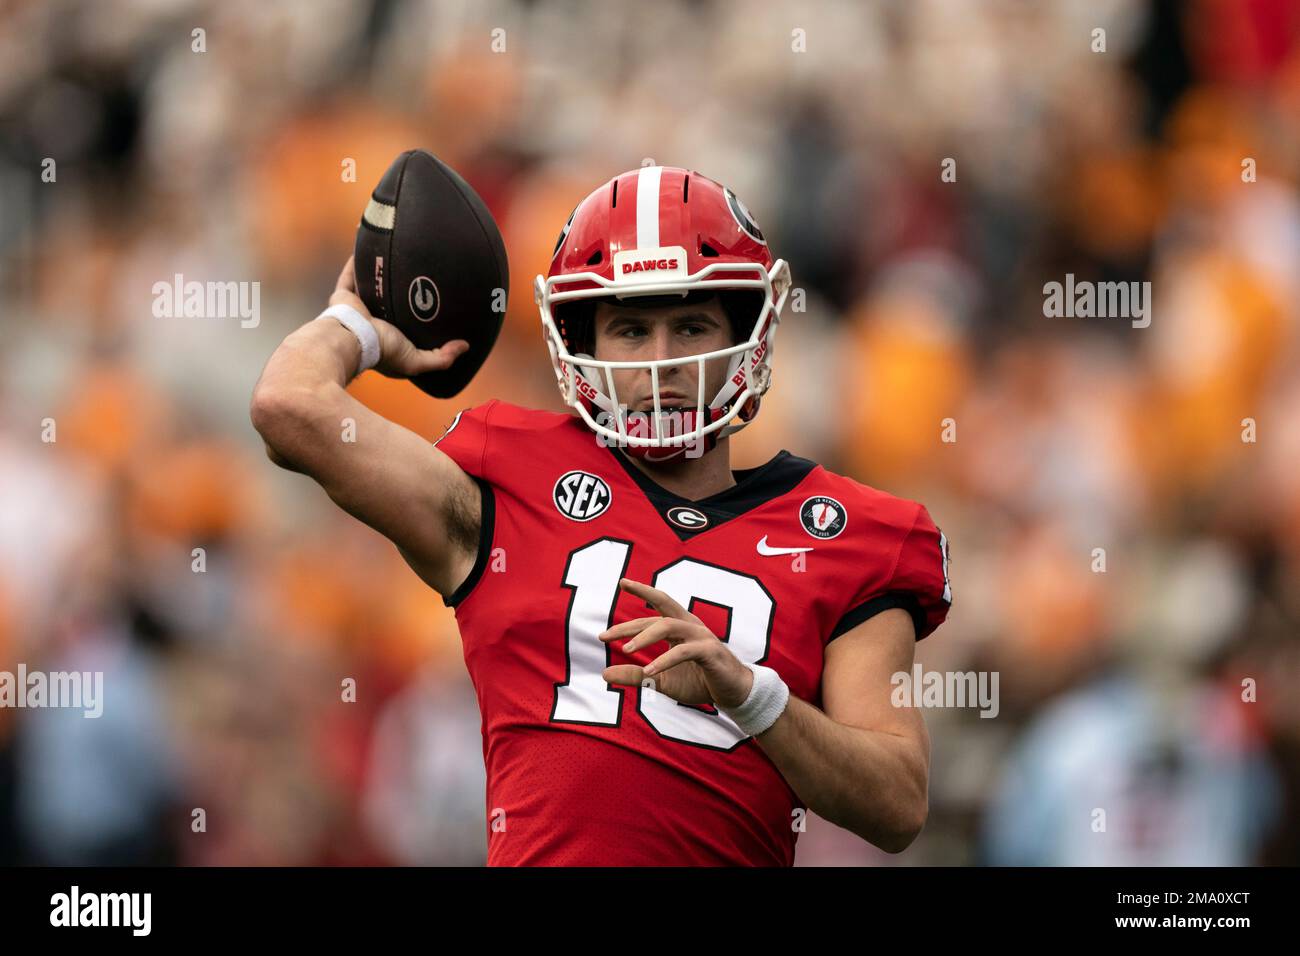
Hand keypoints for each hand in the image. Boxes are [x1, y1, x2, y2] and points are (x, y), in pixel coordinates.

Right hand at [329, 256, 468, 378]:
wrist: (352, 339)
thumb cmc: (382, 352)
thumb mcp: (416, 361)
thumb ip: (441, 358)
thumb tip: (465, 346)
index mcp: (386, 337)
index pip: (405, 324)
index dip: (418, 314)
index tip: (433, 301)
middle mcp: (372, 320)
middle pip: (388, 300)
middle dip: (399, 288)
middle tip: (417, 271)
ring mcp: (358, 306)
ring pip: (369, 284)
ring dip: (378, 271)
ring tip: (393, 253)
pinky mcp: (345, 294)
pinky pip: (351, 272)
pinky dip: (357, 258)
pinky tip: (368, 241)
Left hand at [599, 578, 754, 708]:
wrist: (734, 693)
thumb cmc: (699, 681)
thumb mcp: (660, 680)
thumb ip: (635, 675)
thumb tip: (604, 674)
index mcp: (679, 627)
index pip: (655, 610)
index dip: (639, 596)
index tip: (621, 582)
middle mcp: (689, 626)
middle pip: (660, 610)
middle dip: (631, 621)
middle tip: (605, 634)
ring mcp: (701, 636)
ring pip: (669, 625)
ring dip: (645, 637)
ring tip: (625, 650)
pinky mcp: (710, 652)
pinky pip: (684, 651)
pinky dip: (665, 660)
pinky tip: (649, 670)